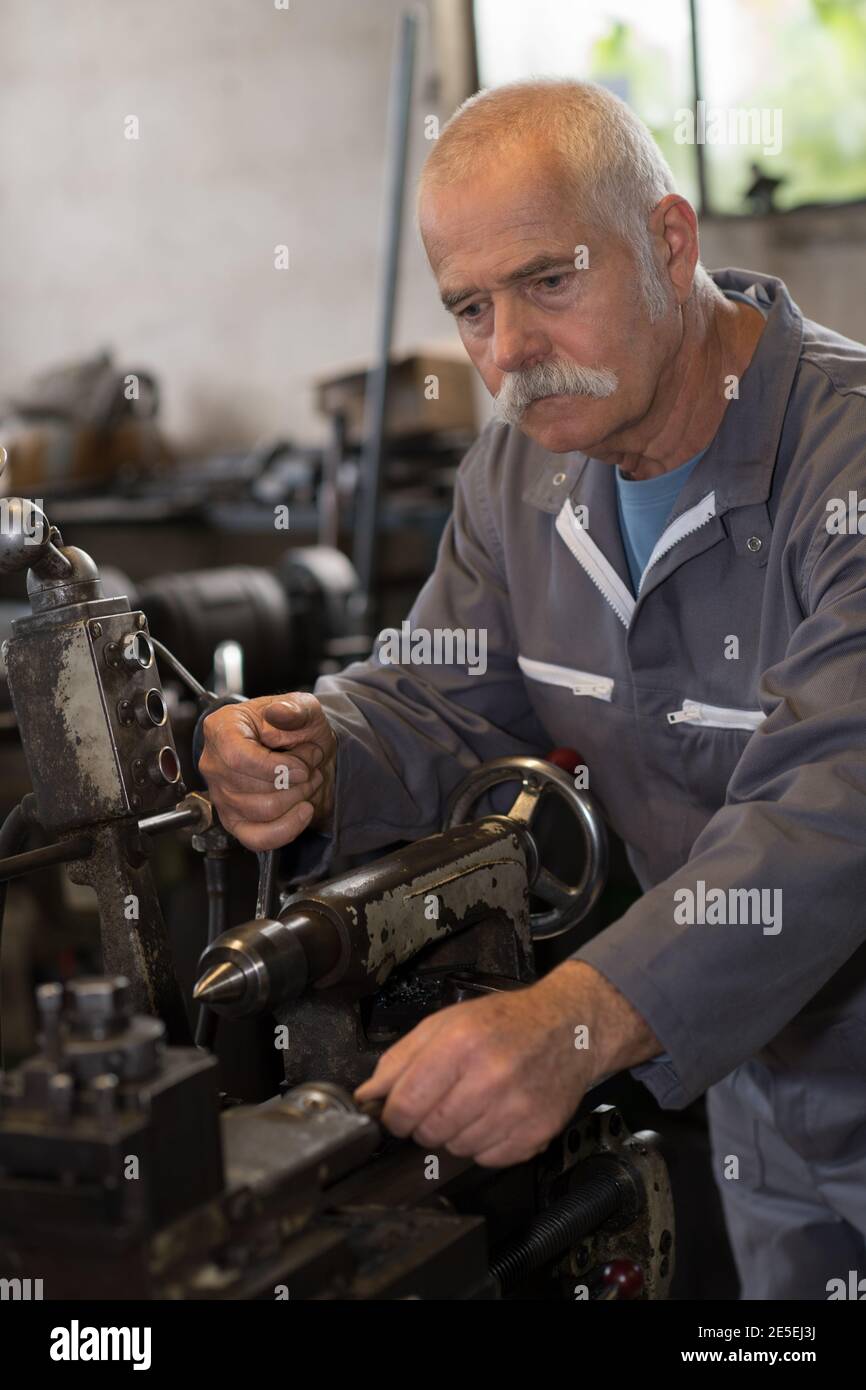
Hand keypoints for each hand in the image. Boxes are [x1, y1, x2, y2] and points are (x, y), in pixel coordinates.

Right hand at [198, 692, 336, 850]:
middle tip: (310, 765)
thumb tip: (279, 713)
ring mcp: (222, 795)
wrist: (305, 752)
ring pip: (261, 811)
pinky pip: (256, 838)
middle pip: (251, 787)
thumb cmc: (296, 727)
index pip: (237, 758)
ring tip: (309, 781)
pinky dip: (287, 829)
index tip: (301, 767)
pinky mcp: (234, 821)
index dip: (274, 768)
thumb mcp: (303, 707)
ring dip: (296, 798)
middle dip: (294, 780)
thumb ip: (295, 708)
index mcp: (222, 728)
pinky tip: (303, 812)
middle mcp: (214, 763)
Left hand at [354, 963, 605, 1166]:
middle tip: (438, 1103)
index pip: (404, 1104)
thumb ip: (400, 1058)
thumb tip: (368, 1097)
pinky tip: (492, 1117)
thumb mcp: (445, 1023)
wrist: (569, 1030)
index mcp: (460, 1044)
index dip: (393, 1115)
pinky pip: (488, 1159)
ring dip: (454, 1135)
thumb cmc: (504, 1023)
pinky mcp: (535, 1133)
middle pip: (429, 1132)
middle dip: (423, 1124)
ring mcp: (516, 1109)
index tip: (398, 1112)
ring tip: (470, 1105)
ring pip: (457, 1150)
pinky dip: (483, 1145)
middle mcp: (490, 1077)